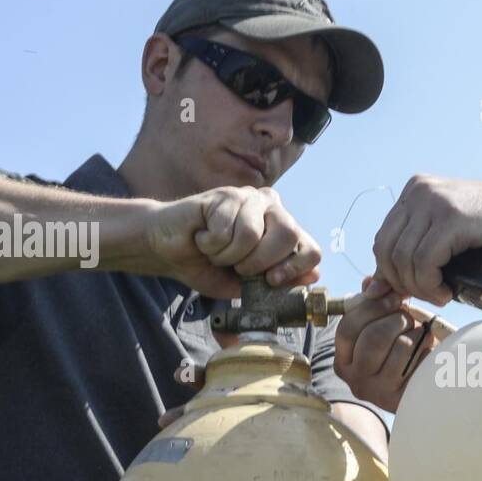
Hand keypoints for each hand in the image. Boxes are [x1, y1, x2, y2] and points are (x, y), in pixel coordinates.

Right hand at [141, 186, 321, 298]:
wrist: (167, 250)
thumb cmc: (207, 266)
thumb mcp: (246, 286)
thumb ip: (279, 282)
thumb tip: (314, 276)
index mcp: (283, 230)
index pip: (310, 249)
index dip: (295, 268)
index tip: (271, 280)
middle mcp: (272, 208)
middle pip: (288, 235)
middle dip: (258, 262)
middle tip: (236, 266)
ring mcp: (249, 197)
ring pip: (251, 234)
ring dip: (227, 255)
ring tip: (215, 249)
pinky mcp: (225, 194)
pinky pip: (225, 230)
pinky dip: (211, 244)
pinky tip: (202, 236)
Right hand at [334, 276, 442, 412]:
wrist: (419, 391)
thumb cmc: (397, 355)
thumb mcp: (380, 329)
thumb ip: (372, 305)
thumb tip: (368, 283)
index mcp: (344, 360)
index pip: (347, 328)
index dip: (372, 308)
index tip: (393, 298)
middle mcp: (355, 378)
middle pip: (372, 337)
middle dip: (396, 319)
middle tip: (408, 317)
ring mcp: (376, 391)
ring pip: (398, 346)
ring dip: (413, 332)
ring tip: (417, 332)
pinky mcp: (399, 396)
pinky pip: (415, 359)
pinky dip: (424, 346)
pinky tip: (425, 347)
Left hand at [372, 175, 481, 304]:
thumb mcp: (444, 243)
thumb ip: (411, 256)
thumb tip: (371, 289)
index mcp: (414, 192)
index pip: (382, 242)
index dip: (391, 275)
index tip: (412, 293)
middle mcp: (419, 190)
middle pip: (385, 250)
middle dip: (403, 283)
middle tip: (430, 295)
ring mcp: (435, 201)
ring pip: (403, 258)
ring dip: (421, 287)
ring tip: (442, 294)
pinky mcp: (452, 218)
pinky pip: (424, 260)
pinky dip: (432, 283)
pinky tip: (447, 290)